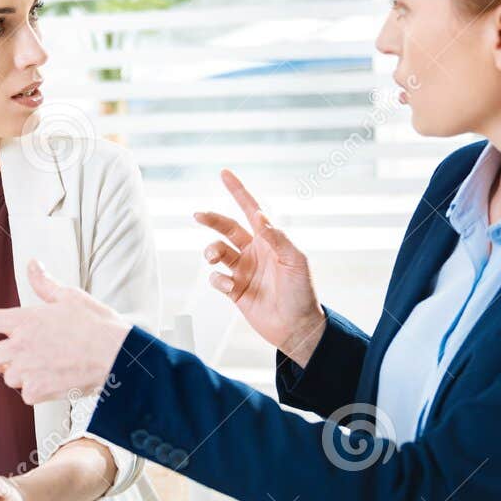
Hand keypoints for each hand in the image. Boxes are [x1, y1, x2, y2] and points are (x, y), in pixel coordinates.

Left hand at [0, 260, 130, 403]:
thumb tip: (33, 264)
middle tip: (33, 352)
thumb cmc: (97, 324)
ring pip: (9, 377)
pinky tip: (58, 379)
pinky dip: (38, 390)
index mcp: (22, 318)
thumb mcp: (70, 296)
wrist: (118, 355)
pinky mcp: (36, 390)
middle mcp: (19, 344)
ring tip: (53, 363)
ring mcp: (26, 369)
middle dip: (6, 358)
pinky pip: (25, 394)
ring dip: (24, 373)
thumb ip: (45, 283)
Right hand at [195, 170, 325, 366]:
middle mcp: (254, 251)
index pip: (251, 210)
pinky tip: (231, 288)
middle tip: (198, 215)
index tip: (224, 174)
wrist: (296, 327)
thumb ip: (277, 238)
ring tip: (216, 258)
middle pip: (226, 228)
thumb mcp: (295, 261)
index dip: (238, 191)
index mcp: (270, 240)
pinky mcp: (234, 289)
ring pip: (217, 251)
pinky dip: (219, 280)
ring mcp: (243, 270)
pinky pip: (217, 278)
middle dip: (211, 220)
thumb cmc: (302, 293)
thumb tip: (259, 216)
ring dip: (212, 251)